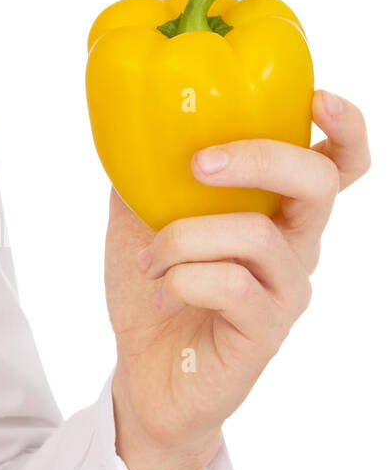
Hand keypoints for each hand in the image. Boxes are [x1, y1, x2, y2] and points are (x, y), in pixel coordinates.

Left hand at [104, 89, 369, 469]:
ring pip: (258, 236)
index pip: (337, 164)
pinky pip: (230, 286)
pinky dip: (182, 278)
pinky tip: (161, 291)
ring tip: (150, 259)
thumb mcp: (139, 215)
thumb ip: (145, 169)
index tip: (316, 96)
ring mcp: (285, 291)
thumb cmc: (154, 287)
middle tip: (199, 163)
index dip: (345, 127)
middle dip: (260, 158)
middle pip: (318, 183)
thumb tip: (125, 115)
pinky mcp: (264, 332)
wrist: (146, 372)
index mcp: (275, 211)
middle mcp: (295, 247)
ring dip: (184, 236)